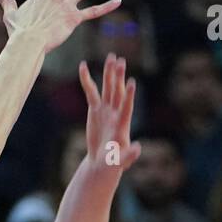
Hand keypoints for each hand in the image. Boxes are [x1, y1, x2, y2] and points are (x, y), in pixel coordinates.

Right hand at [79, 53, 140, 169]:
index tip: (132, 82)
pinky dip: (86, 79)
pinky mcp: (95, 110)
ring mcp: (106, 110)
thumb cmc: (113, 164)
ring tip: (111, 57)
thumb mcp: (120, 161)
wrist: (102, 162)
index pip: (126, 107)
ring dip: (109, 73)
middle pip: (117, 92)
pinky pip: (91, 91)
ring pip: (107, 88)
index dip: (128, 96)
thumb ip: (129, 155)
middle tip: (120, 61)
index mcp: (122, 125)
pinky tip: (83, 66)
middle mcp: (115, 114)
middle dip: (118, 77)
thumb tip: (138, 148)